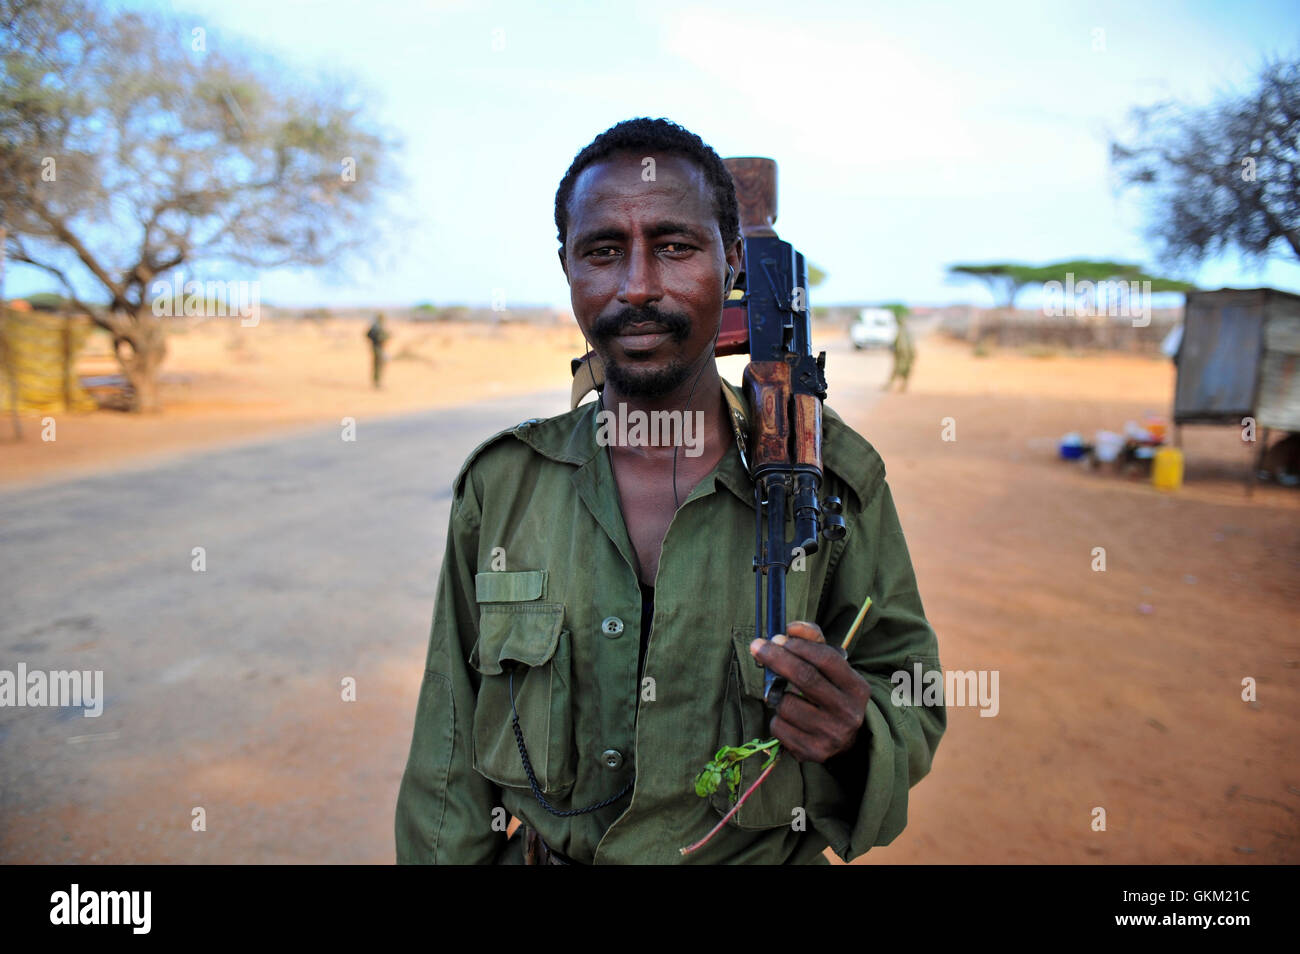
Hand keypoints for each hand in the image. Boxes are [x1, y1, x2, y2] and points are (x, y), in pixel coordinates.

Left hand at [749, 621, 869, 762]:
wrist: (847, 743)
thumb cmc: (833, 695)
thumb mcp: (833, 669)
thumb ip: (814, 641)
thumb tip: (790, 628)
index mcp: (857, 688)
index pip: (826, 659)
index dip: (798, 646)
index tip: (777, 638)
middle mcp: (847, 712)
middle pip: (805, 678)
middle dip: (776, 658)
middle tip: (756, 646)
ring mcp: (831, 735)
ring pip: (787, 705)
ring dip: (778, 696)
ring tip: (787, 697)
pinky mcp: (812, 752)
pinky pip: (779, 727)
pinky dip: (777, 718)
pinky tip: (789, 719)